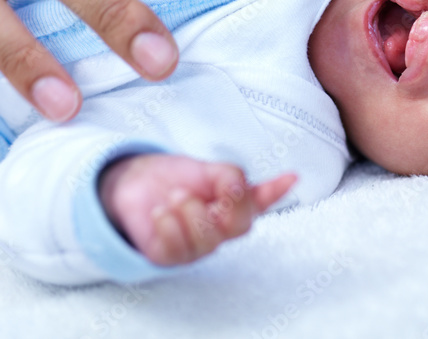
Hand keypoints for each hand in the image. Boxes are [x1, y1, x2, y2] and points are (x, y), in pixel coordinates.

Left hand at [99, 154, 296, 265]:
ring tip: (173, 196)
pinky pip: (176, 250)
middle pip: (237, 227)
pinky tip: (159, 213)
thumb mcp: (207, 170)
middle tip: (192, 189)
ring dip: (189, 213)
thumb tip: (245, 188)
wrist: (135, 182)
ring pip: (206, 241)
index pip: (260, 202)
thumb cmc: (175, 178)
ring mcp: (196, 247)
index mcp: (233, 207)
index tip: (292, 176)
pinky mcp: (170, 256)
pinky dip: (168, 226)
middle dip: (222, 204)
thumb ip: (230, 177)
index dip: (277, 192)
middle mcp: (219, 230)